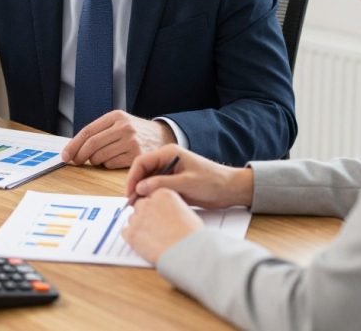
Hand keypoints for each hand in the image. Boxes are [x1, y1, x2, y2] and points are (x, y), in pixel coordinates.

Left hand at [60, 111, 174, 168]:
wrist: (163, 136)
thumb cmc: (135, 132)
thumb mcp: (119, 123)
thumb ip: (99, 132)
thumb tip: (73, 148)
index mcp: (116, 116)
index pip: (88, 131)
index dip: (73, 145)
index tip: (65, 155)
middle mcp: (124, 127)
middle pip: (92, 145)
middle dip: (79, 155)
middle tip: (75, 161)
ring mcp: (132, 142)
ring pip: (100, 157)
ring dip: (95, 161)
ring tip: (101, 158)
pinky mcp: (137, 156)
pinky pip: (111, 164)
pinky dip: (107, 165)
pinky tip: (114, 160)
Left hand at [121, 189, 203, 263]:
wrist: (189, 252)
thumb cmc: (192, 235)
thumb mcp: (186, 211)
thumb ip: (171, 207)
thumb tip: (165, 212)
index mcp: (163, 194)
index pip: (151, 196)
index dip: (155, 206)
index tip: (159, 214)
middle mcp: (148, 203)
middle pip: (140, 205)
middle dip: (146, 215)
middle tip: (155, 226)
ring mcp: (138, 218)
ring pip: (132, 219)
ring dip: (139, 226)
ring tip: (152, 237)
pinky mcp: (132, 234)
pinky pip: (125, 232)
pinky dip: (131, 237)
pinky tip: (143, 242)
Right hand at [124, 144, 254, 207]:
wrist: (230, 189)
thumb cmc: (212, 181)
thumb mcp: (187, 183)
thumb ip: (162, 184)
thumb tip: (140, 187)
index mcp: (168, 153)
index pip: (142, 162)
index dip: (132, 177)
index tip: (130, 193)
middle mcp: (166, 160)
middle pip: (142, 171)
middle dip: (135, 186)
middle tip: (132, 203)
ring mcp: (169, 172)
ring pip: (148, 181)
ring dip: (143, 193)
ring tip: (140, 207)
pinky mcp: (173, 183)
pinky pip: (156, 188)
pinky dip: (152, 197)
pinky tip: (151, 206)